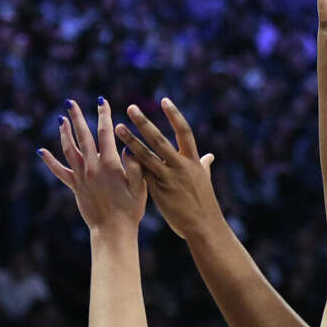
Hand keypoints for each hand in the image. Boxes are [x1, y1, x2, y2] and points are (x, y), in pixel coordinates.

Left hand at [39, 98, 146, 231]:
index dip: (103, 115)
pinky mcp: (75, 187)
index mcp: (110, 164)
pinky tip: (41, 151)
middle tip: (70, 102)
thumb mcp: (140, 187)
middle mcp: (92, 167)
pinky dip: (50, 161)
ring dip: (64, 133)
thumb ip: (135, 165)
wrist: (112, 230)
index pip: (105, 133)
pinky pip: (60, 172)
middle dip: (77, 117)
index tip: (101, 101)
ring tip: (61, 119)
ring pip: (69, 149)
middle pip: (82, 136)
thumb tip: (127, 145)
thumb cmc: (130, 209)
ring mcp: (81, 177)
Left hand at [115, 99, 219, 241]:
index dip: (175, 115)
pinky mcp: (158, 191)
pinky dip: (131, 164)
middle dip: (145, 123)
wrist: (204, 226)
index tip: (164, 100)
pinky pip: (141, 174)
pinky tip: (118, 155)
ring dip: (130, 140)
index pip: (184, 131)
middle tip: (131, 108)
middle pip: (160, 139)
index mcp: (193, 161)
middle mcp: (181, 166)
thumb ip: (204, 166)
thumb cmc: (205, 204)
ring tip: (117, 127)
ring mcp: (168, 178)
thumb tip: (209, 156)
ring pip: (146, 155)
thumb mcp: (205, 181)